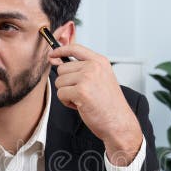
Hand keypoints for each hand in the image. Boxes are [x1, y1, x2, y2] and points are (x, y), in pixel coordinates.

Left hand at [48, 43, 142, 165]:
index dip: (60, 50)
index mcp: (100, 62)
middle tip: (82, 93)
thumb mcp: (102, 79)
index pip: (75, 48)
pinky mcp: (81, 91)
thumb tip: (58, 62)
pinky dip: (67, 103)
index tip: (52, 55)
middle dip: (66, 83)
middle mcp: (94, 67)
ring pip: (59, 82)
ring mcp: (87, 78)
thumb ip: (85, 68)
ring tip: (83, 100)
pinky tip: (81, 106)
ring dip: (67, 94)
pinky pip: (61, 94)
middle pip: (62, 69)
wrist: (119, 122)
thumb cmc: (109, 105)